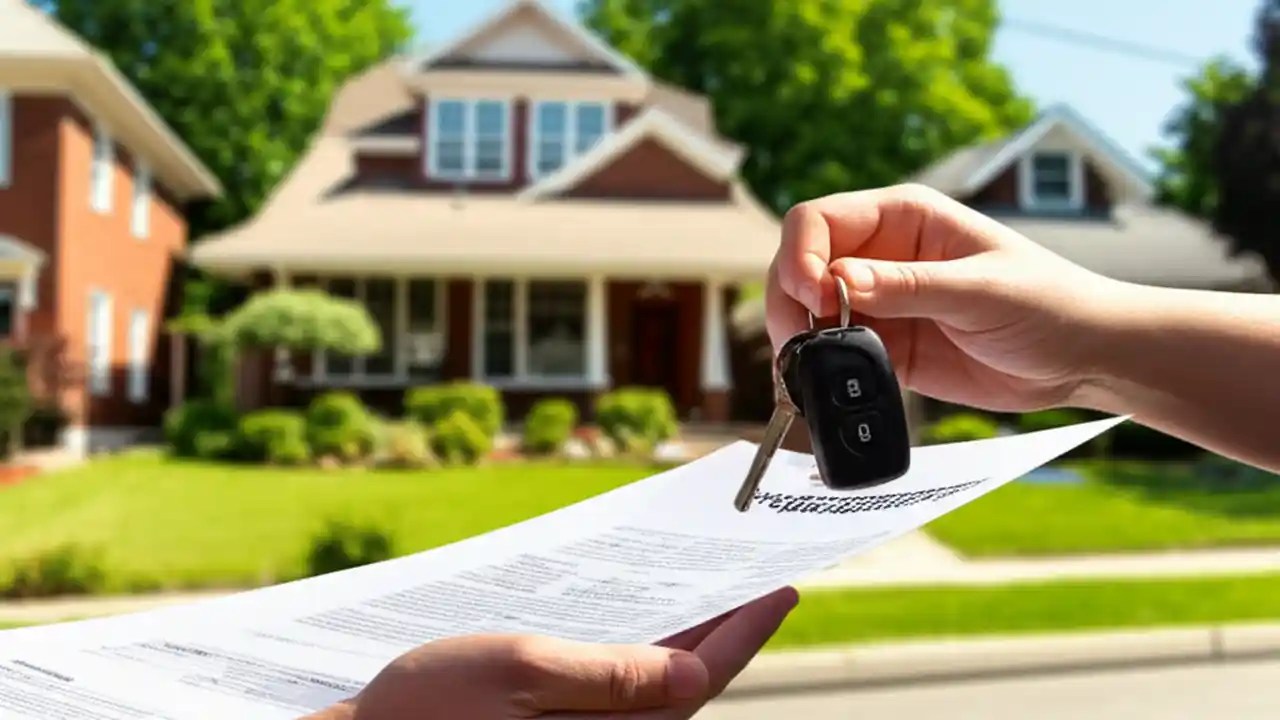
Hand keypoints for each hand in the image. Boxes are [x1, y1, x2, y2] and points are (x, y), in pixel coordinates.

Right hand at [313, 587, 797, 718]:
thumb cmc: (430, 710)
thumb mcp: (520, 672)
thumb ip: (611, 676)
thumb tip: (694, 676)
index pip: (700, 678)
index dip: (746, 631)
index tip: (782, 588)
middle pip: (686, 683)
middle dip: (724, 630)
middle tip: (755, 577)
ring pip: (656, 688)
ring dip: (684, 640)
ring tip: (709, 590)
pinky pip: (620, 693)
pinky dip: (639, 654)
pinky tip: (638, 624)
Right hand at [767, 183, 1122, 412]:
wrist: (1083, 358)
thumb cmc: (1048, 303)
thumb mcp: (979, 290)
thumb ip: (907, 286)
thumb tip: (836, 280)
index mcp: (902, 217)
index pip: (818, 220)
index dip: (802, 255)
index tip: (815, 296)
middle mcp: (882, 254)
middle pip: (800, 265)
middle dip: (790, 301)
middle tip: (802, 342)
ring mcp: (881, 303)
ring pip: (808, 313)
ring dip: (800, 339)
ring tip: (810, 369)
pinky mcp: (887, 347)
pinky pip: (835, 355)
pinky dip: (821, 371)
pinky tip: (827, 386)